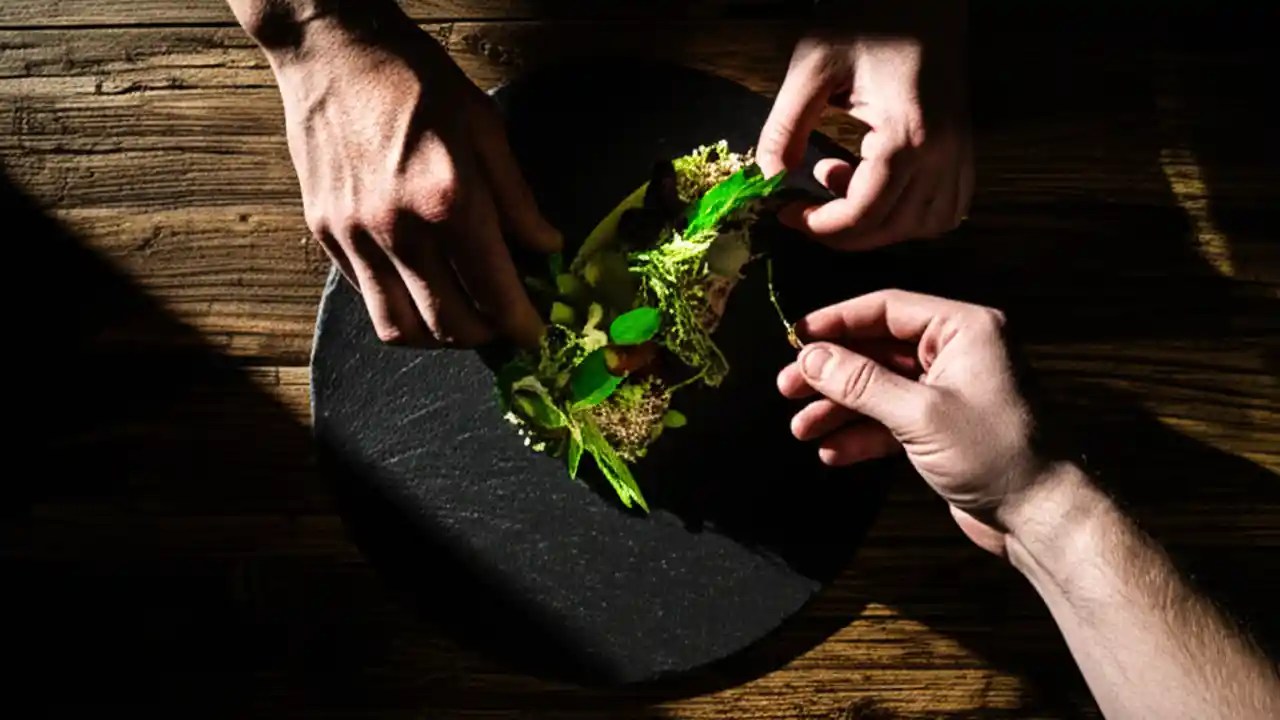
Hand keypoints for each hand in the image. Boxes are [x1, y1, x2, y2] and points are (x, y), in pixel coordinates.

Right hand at [269, 11, 559, 346]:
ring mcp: (354, 236)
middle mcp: (399, 230)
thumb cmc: (415, 80)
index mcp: (448, 200)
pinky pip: (366, 298)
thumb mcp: (486, 129)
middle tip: (501, 325)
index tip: (534, 333)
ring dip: (436, 338)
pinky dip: (399, 307)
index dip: (520, 324)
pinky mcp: (324, 234)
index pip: (493, 291)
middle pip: (448, 325)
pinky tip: (420, 287)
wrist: (333, 51)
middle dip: (484, 337)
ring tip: (459, 319)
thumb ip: (517, 199)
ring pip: (398, 328)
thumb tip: (546, 247)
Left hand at [757, 2, 972, 249]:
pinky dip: (911, 215)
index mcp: (907, 135)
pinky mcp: (963, 149)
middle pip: (892, 228)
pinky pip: (946, 207)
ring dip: (879, 225)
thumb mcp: (812, 68)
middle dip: (841, 231)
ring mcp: (959, 153)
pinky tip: (876, 187)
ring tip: (843, 184)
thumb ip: (785, 127)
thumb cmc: (868, 21)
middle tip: (805, 209)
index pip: (863, 213)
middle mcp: (942, 153)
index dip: (819, 226)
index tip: (786, 213)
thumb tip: (770, 177)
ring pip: (925, 225)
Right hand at [777, 290, 1047, 554]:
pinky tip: (832, 451)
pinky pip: (892, 421)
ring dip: (840, 408)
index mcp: (964, 329)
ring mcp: (950, 392)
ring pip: (880, 389)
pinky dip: (862, 434)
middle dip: (832, 372)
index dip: (836, 322)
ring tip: (801, 428)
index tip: (794, 338)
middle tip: (787, 387)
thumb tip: (810, 357)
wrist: (1043, 515)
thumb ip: (860, 382)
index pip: (886, 309)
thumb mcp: (919, 413)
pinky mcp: (944, 430)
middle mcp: (958, 353)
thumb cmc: (996, 453)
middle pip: (878, 350)